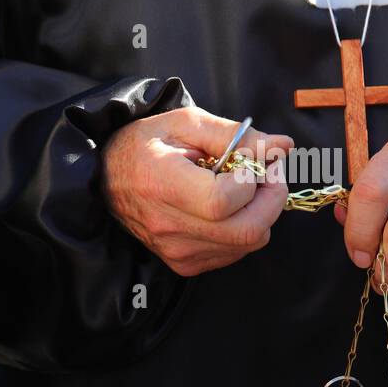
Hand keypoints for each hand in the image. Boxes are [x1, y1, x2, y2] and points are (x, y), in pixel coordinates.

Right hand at [103, 107, 292, 275]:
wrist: (105, 178)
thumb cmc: (144, 145)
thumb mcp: (186, 123)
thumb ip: (236, 135)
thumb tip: (282, 146)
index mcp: (163, 185)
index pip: (224, 201)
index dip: (255, 181)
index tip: (261, 160)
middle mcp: (168, 226)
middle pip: (246, 231)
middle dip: (272, 200)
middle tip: (268, 175)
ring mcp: (176, 250)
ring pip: (247, 244)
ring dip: (259, 214)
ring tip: (244, 188)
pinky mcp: (182, 262)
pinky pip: (233, 253)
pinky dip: (243, 230)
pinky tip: (228, 209)